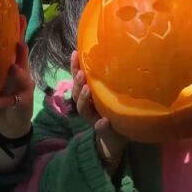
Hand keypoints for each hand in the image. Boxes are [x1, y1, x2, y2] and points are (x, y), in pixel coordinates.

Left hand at [0, 17, 33, 138]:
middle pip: (23, 57)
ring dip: (18, 73)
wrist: (11, 122)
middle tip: (19, 39)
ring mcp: (24, 88)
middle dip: (22, 48)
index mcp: (13, 63)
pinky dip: (1, 101)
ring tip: (12, 67)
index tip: (18, 15)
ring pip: (23, 79)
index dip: (18, 30)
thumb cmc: (1, 94)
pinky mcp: (22, 103)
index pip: (15, 44)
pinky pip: (11, 102)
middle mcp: (21, 73)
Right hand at [71, 50, 126, 172]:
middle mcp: (87, 107)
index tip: (74, 53)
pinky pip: (101, 128)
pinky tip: (104, 120)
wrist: (117, 138)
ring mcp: (94, 119)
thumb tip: (116, 54)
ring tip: (87, 89)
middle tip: (81, 73)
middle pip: (76, 94)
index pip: (78, 79)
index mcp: (88, 96)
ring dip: (83, 99)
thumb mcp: (111, 94)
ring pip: (83, 109)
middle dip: (77, 83)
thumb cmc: (115, 111)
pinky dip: (101, 125)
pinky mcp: (103, 131)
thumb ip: (110, 80)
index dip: (74, 67)